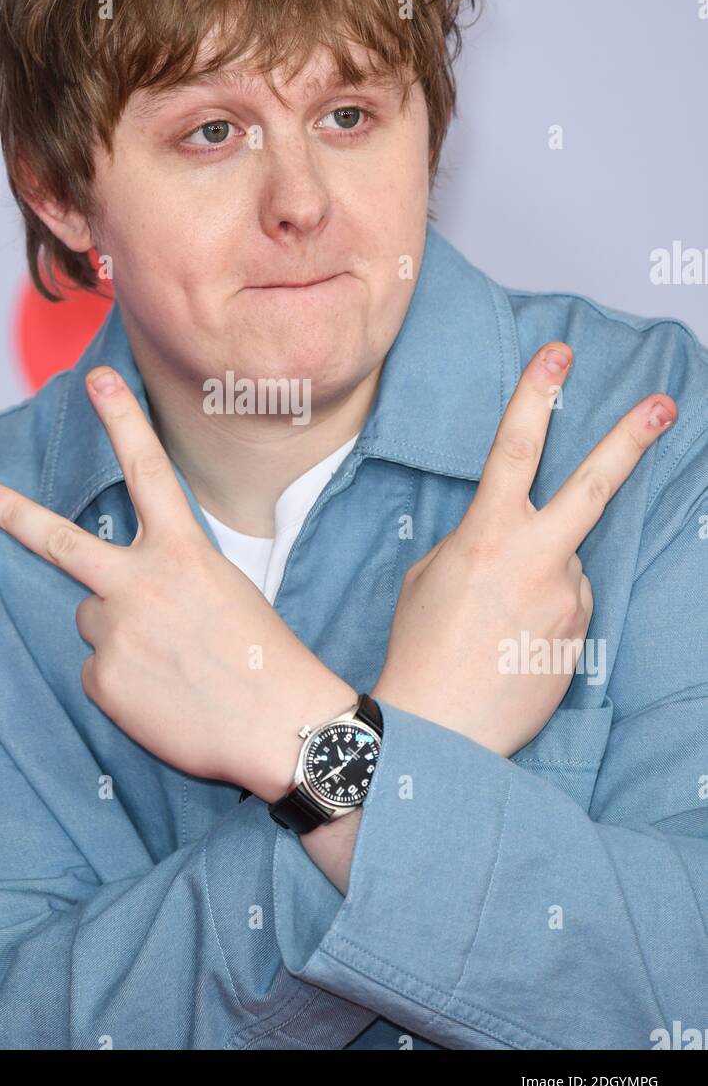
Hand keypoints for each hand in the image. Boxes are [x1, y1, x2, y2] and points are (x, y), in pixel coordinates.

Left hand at [0, 366, 353, 800]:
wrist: (281, 727)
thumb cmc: (264, 656)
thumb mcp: (226, 589)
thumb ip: (166, 576)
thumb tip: (111, 598)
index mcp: (184, 552)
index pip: (147, 469)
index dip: (122, 419)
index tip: (97, 378)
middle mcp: (140, 584)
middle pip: (60, 540)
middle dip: (9, 512)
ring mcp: (116, 632)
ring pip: (92, 619)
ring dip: (119, 634)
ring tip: (173, 665)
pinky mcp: (103, 679)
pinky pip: (98, 671)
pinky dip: (125, 682)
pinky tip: (165, 695)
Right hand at [372, 342, 676, 756]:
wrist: (437, 730)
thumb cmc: (420, 648)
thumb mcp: (431, 575)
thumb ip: (479, 541)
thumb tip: (519, 538)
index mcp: (487, 536)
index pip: (515, 448)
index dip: (537, 395)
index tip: (558, 355)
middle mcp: (537, 561)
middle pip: (594, 486)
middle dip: (632, 438)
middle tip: (665, 403)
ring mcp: (567, 601)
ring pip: (569, 563)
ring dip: (543, 576)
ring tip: (497, 626)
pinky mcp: (581, 638)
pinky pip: (570, 605)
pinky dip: (547, 614)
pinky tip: (513, 645)